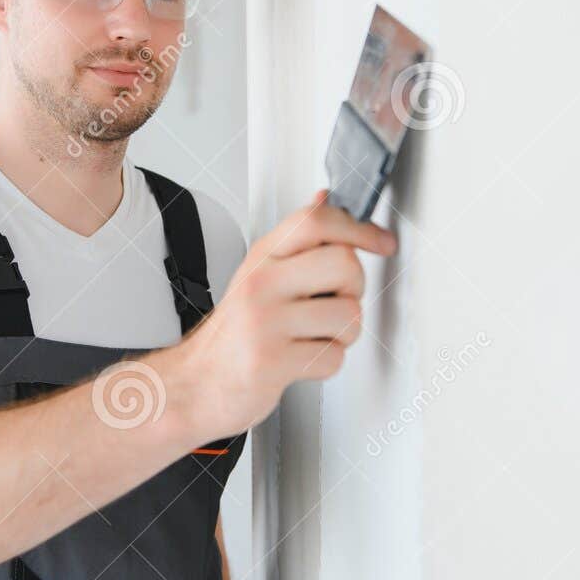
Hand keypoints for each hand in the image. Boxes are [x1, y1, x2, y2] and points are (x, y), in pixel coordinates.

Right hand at [167, 190, 396, 439]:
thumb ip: (296, 241)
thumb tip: (325, 198)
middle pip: (344, 265)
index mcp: (263, 256)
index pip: (316, 221)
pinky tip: (302, 358)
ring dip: (342, 333)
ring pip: (348, 315)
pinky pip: (333, 357)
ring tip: (315, 335)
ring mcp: (265, 322)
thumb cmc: (236, 330)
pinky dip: (326, 363)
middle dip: (354, 289)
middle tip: (334, 302)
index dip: (359, 228)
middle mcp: (262, 283)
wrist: (198, 381)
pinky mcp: (271, 361)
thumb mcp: (260, 273)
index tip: (381, 242)